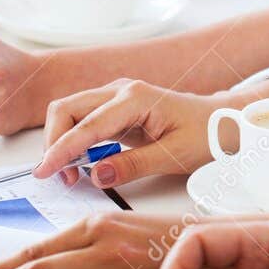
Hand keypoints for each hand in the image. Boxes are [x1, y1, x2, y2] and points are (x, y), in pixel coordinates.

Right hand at [34, 79, 223, 187]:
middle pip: (67, 108)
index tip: (45, 171)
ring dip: (61, 141)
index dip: (62, 149)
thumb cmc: (205, 134)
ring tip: (70, 175)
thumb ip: (133, 165)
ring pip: (70, 112)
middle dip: (54, 141)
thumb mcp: (174, 156)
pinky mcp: (116, 108)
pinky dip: (73, 141)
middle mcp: (122, 90)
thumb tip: (96, 174)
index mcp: (136, 98)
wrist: (222, 121)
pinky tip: (79, 163)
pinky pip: (83, 120)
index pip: (87, 124)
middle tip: (59, 178)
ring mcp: (117, 96)